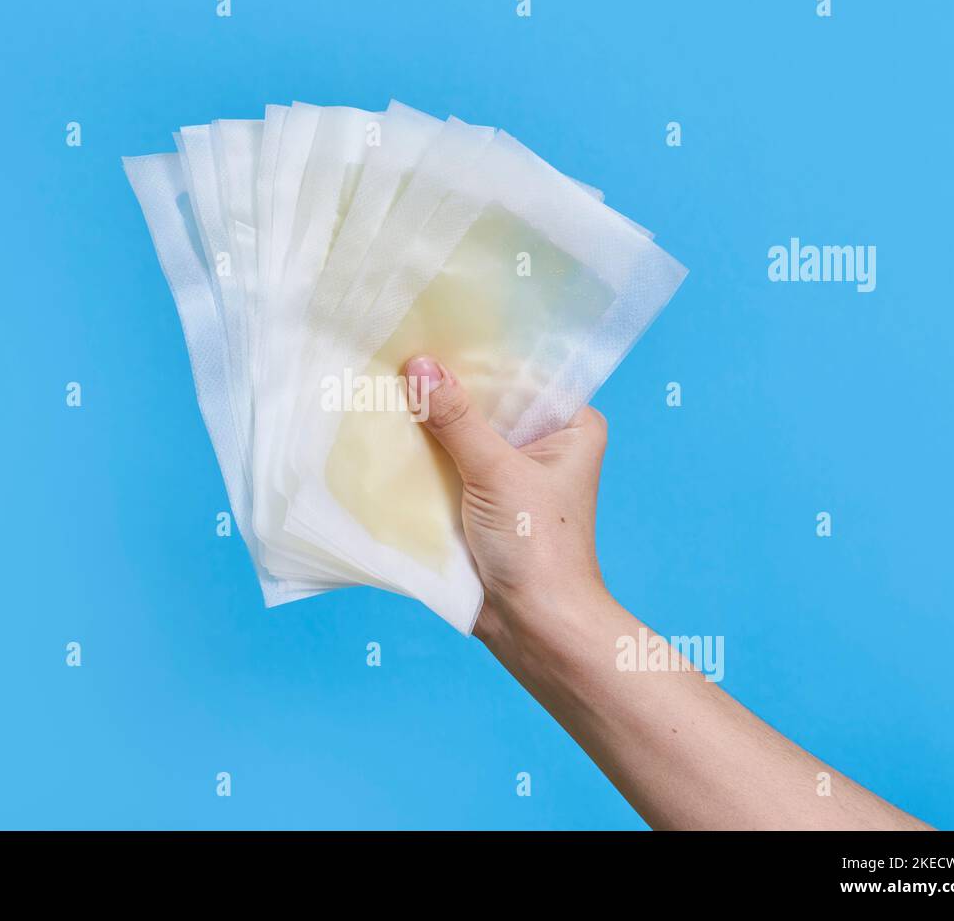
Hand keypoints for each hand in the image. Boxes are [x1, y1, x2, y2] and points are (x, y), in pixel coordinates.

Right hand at [403, 355, 608, 639]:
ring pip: (464, 434)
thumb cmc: (538, 547)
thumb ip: (455, 419)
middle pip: (489, 402)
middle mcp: (545, 443)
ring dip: (429, 422)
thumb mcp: (496, 471)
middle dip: (447, 388)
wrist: (534, 625)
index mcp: (572, 425)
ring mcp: (511, 474)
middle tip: (395, 351)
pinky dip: (423, 456)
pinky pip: (448, 465)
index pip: (522, 373)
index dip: (480, 354)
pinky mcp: (481, 501)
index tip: (432, 327)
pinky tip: (386, 430)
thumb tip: (419, 365)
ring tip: (381, 383)